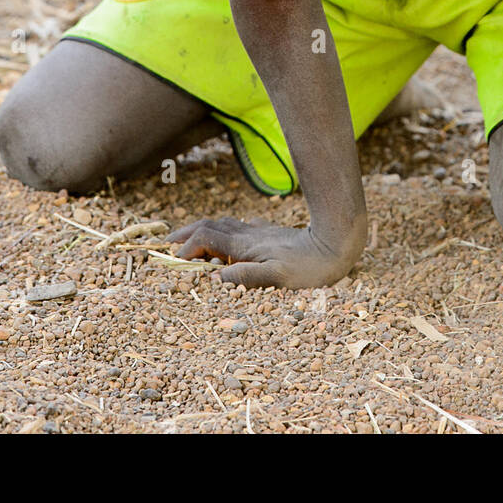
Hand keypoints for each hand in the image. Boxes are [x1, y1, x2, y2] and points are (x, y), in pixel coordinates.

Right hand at [170, 217, 360, 288]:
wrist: (335, 244)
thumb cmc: (309, 268)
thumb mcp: (278, 277)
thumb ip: (246, 276)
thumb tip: (214, 278)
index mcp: (246, 246)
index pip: (206, 238)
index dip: (187, 247)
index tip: (174, 261)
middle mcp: (249, 235)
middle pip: (210, 226)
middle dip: (186, 232)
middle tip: (167, 242)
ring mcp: (259, 232)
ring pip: (223, 224)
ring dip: (201, 229)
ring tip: (187, 237)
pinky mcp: (269, 233)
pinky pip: (238, 227)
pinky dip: (222, 230)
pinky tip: (226, 237)